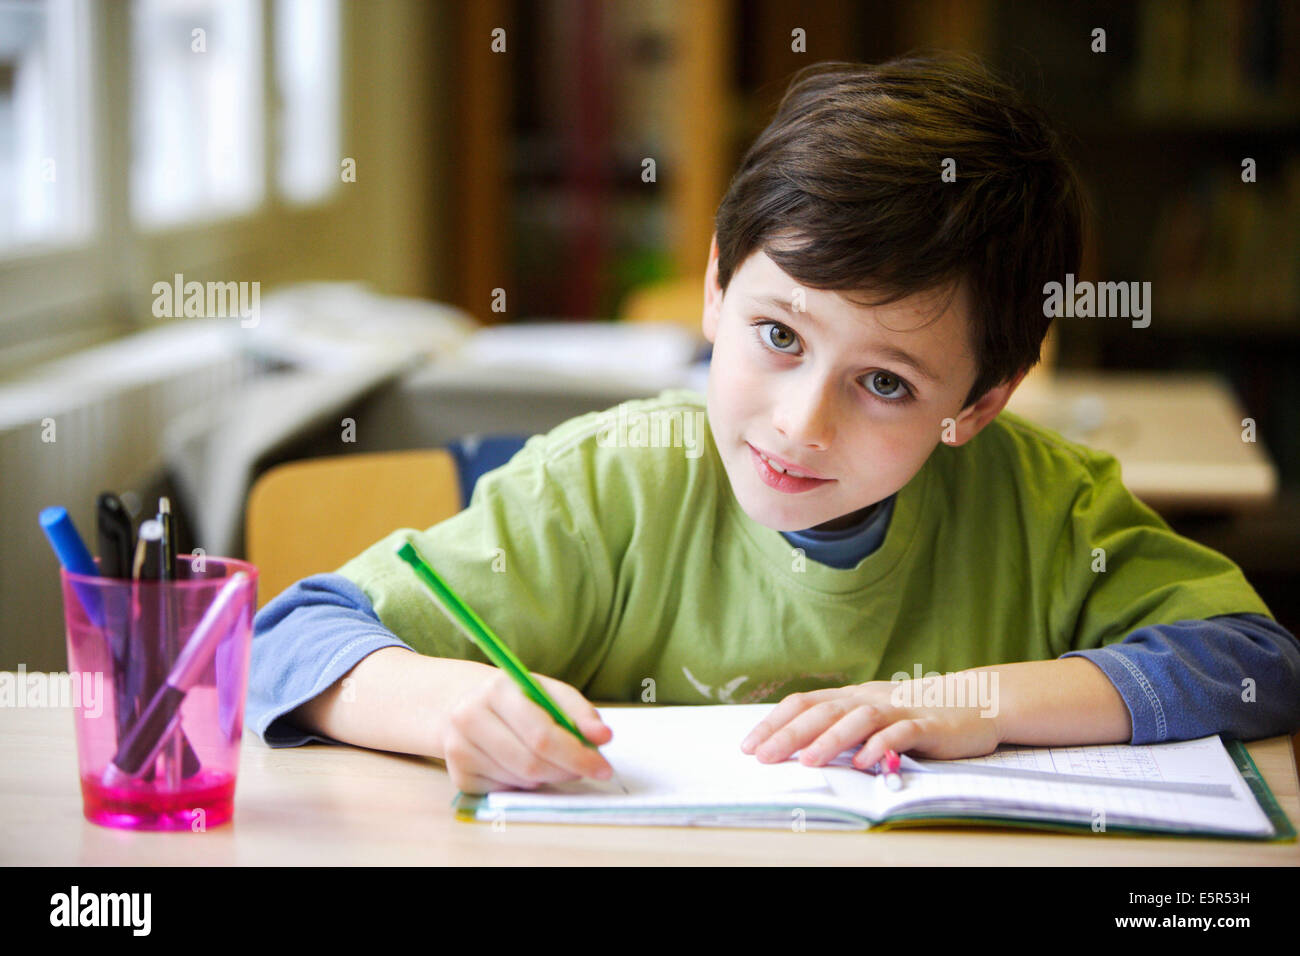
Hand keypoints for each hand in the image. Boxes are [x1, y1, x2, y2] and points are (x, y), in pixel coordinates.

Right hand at [442, 671, 614, 794]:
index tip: (603, 767)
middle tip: (584, 770)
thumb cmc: (517, 698)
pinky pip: (504, 791)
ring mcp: (458, 749)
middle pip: (530, 763)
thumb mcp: (548, 692)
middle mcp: (469, 717)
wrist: (465, 704)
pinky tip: (522, 766)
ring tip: (550, 761)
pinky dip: (524, 784)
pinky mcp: (457, 776)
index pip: (542, 735)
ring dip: (546, 778)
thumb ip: (580, 712)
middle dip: (566, 771)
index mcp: (497, 690)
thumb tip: (603, 737)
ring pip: (519, 780)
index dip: (577, 755)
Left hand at [739, 677, 1001, 770]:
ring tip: (806, 761)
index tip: (748, 745)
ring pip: (858, 719)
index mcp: (852, 696)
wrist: (978, 700)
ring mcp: (899, 709)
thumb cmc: (918, 712)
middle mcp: (869, 698)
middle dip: (789, 734)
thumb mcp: (873, 714)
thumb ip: (842, 725)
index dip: (774, 722)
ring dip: (830, 740)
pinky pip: (900, 733)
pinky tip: (864, 762)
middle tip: (762, 756)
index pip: (804, 703)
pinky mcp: (927, 725)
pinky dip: (880, 746)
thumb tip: (796, 745)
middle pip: (823, 711)